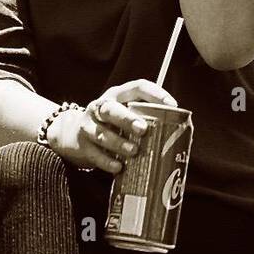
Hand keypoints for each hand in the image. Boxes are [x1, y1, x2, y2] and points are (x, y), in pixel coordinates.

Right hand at [45, 80, 177, 173]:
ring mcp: (88, 125)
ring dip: (118, 142)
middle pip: (111, 109)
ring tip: (133, 152)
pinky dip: (107, 161)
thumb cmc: (111, 125)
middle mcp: (101, 107)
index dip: (154, 94)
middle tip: (143, 129)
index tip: (171, 106)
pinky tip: (118, 167)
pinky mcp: (82, 144)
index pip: (137, 87)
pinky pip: (94, 153)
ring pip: (100, 132)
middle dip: (127, 119)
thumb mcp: (125, 115)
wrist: (73, 134)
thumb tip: (181, 134)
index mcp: (117, 96)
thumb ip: (146, 119)